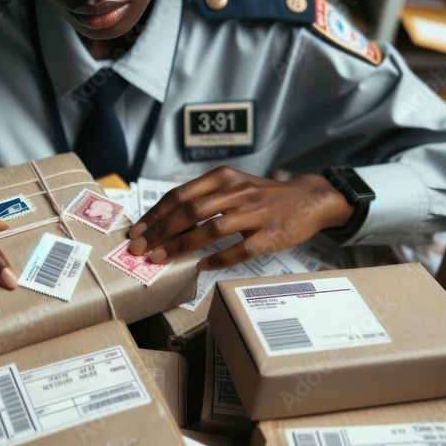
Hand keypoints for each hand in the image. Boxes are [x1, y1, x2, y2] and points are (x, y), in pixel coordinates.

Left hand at [126, 167, 354, 269]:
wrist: (309, 198)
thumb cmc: (263, 195)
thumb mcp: (232, 185)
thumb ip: (203, 197)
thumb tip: (164, 221)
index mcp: (223, 178)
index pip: (180, 195)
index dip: (155, 214)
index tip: (136, 231)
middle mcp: (237, 192)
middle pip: (191, 211)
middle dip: (161, 231)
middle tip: (140, 248)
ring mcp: (255, 213)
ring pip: (212, 229)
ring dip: (182, 246)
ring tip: (161, 259)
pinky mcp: (271, 235)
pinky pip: (240, 249)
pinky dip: (218, 259)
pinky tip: (200, 267)